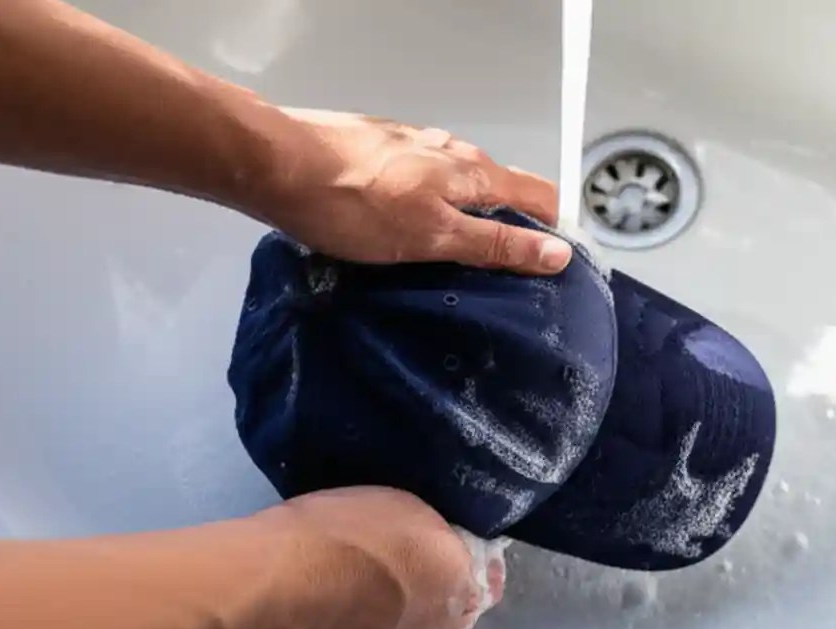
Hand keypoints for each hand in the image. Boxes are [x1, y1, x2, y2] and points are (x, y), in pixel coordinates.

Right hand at [253, 487, 505, 628]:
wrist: (280, 580)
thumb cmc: (341, 531)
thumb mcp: (402, 504)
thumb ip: (435, 533)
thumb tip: (443, 545)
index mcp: (460, 577)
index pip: (487, 570)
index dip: (477, 556)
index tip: (463, 544)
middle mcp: (444, 623)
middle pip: (466, 608)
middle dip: (459, 589)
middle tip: (435, 566)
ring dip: (433, 618)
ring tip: (409, 594)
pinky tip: (385, 616)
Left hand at [258, 109, 571, 274]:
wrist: (276, 165)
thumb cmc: (356, 208)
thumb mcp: (432, 237)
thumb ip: (493, 245)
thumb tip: (558, 253)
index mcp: (472, 172)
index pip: (538, 195)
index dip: (553, 229)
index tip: (554, 269)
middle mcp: (450, 150)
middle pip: (499, 190)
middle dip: (509, 227)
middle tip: (502, 277)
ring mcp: (412, 144)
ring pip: (457, 184)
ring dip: (465, 216)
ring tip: (451, 258)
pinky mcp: (378, 147)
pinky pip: (421, 180)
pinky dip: (429, 205)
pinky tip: (405, 227)